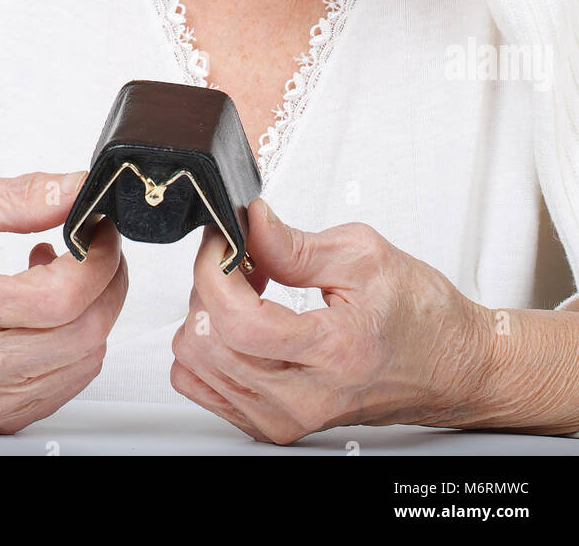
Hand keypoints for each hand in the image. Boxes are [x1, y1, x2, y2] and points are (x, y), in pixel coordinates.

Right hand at [0, 167, 126, 432]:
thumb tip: (76, 190)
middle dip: (107, 280)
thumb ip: (21, 194)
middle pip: (83, 334)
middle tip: (95, 246)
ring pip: (85, 360)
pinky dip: (76, 341)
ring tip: (61, 274)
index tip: (99, 229)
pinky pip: (69, 382)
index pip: (60, 298)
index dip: (98, 257)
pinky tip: (47, 312)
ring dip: (93, 309)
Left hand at [171, 199, 492, 443]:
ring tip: (247, 288)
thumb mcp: (365, 255)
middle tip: (240, 257)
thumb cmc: (422, 317)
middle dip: (209, 286)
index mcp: (333, 353)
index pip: (237, 322)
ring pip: (195, 367)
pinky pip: (204, 386)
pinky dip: (211, 344)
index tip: (225, 239)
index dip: (215, 270)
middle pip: (206, 346)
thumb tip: (249, 224)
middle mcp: (304, 399)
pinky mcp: (273, 424)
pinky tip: (243, 320)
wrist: (452, 367)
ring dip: (208, 315)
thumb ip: (294, 243)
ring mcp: (285, 418)